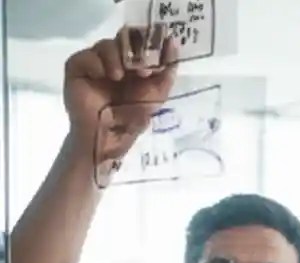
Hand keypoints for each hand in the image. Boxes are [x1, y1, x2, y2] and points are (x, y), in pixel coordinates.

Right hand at [63, 31, 177, 162]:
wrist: (109, 136)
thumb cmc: (133, 117)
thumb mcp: (157, 94)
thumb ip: (166, 71)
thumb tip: (174, 43)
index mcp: (134, 63)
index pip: (141, 41)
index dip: (150, 43)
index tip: (159, 52)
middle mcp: (115, 60)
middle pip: (123, 39)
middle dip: (135, 50)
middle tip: (142, 70)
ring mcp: (95, 63)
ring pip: (105, 44)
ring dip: (116, 57)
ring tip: (120, 77)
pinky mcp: (77, 68)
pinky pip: (85, 56)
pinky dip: (97, 63)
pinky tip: (105, 76)